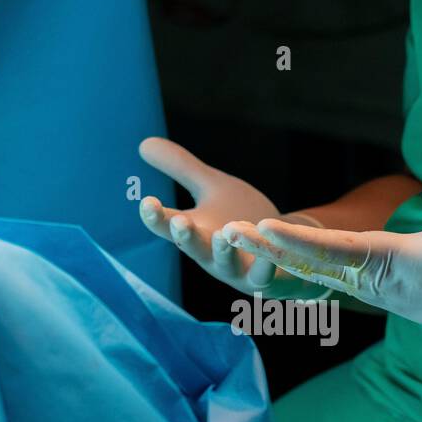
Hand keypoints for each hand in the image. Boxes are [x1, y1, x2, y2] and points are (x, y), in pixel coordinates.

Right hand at [138, 137, 328, 299]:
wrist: (277, 245)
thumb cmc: (238, 215)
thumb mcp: (210, 186)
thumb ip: (181, 167)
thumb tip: (144, 143)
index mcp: (193, 230)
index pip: (167, 225)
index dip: (156, 216)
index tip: (147, 202)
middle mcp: (208, 252)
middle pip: (192, 246)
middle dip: (185, 236)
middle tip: (179, 222)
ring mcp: (233, 268)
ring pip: (224, 262)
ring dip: (222, 250)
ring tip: (221, 234)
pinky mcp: (259, 278)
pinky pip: (262, 275)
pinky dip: (264, 265)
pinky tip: (267, 256)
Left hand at [224, 188, 421, 345]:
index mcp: (382, 262)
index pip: (332, 249)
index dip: (297, 239)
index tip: (265, 227)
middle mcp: (362, 275)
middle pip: (305, 260)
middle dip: (266, 248)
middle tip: (226, 230)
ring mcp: (357, 282)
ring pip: (303, 267)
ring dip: (268, 253)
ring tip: (232, 234)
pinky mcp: (358, 281)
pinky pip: (314, 272)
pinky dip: (285, 259)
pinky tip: (260, 249)